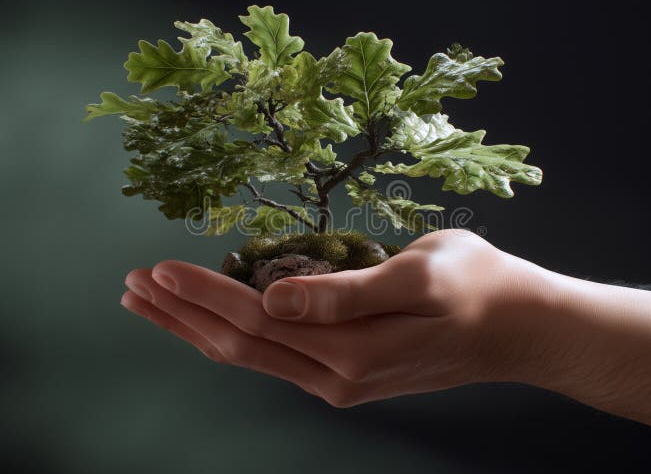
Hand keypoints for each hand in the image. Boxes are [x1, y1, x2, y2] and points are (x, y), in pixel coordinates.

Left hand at [121, 229, 539, 406]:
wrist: (518, 327)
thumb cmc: (476, 286)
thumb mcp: (416, 274)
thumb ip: (342, 293)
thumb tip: (272, 296)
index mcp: (349, 350)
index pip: (255, 318)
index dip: (201, 294)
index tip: (156, 269)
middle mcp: (335, 376)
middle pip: (238, 346)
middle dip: (181, 315)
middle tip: (132, 286)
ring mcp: (339, 382)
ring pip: (251, 356)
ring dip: (198, 328)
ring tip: (154, 303)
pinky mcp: (346, 376)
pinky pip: (274, 357)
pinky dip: (233, 336)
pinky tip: (213, 322)